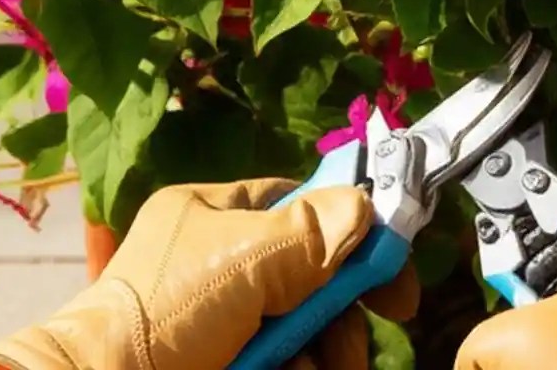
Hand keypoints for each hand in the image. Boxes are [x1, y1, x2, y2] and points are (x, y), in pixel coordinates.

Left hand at [0, 179, 417, 369]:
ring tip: (329, 367)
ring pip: (308, 325)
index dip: (352, 226)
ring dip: (331, 347)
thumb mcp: (244, 257)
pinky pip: (290, 357)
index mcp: (214, 213)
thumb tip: (366, 206)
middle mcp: (221, 261)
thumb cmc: (164, 315)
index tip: (392, 260)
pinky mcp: (230, 360)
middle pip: (315, 272)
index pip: (301, 202)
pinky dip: (306, 367)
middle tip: (380, 322)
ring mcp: (223, 319)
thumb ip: (313, 229)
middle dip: (346, 304)